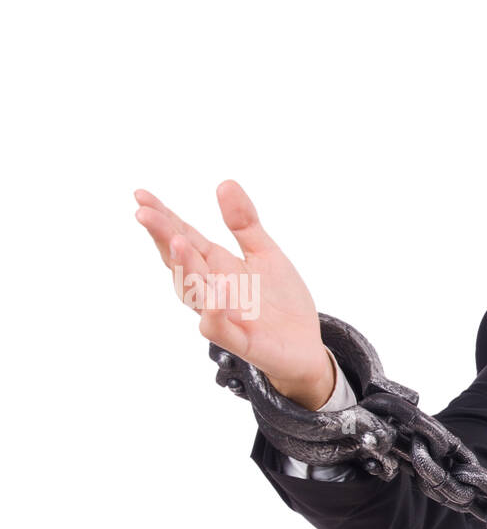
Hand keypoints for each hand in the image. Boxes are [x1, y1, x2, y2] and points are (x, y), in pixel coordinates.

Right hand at [134, 180, 334, 408]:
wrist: (305, 345)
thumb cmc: (280, 300)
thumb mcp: (265, 253)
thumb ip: (245, 223)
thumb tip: (224, 183)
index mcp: (216, 265)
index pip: (183, 237)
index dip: (163, 218)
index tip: (140, 195)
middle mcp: (212, 289)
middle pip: (180, 262)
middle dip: (163, 237)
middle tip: (144, 213)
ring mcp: (222, 315)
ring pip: (194, 293)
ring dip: (184, 268)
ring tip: (178, 242)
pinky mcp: (241, 341)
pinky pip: (219, 328)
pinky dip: (214, 310)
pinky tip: (217, 289)